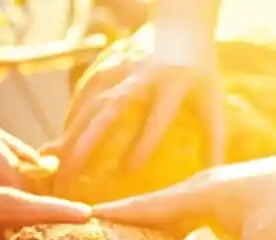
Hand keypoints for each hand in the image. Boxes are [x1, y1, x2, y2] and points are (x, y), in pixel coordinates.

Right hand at [50, 24, 223, 182]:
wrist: (180, 25)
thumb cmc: (200, 73)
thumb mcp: (212, 102)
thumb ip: (215, 141)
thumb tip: (217, 178)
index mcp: (175, 83)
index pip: (158, 115)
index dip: (144, 140)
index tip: (128, 170)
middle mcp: (144, 74)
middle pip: (112, 108)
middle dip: (89, 141)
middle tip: (72, 171)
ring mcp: (122, 67)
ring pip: (92, 101)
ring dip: (73, 132)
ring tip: (58, 162)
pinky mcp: (107, 64)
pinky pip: (85, 92)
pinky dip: (72, 117)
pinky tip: (61, 140)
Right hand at [95, 149, 275, 239]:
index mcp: (201, 194)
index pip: (146, 207)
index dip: (114, 218)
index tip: (80, 224)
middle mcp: (206, 191)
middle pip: (154, 213)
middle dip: (127, 230)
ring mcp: (222, 195)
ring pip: (177, 218)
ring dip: (156, 236)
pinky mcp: (238, 204)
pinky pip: (197, 222)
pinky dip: (184, 238)